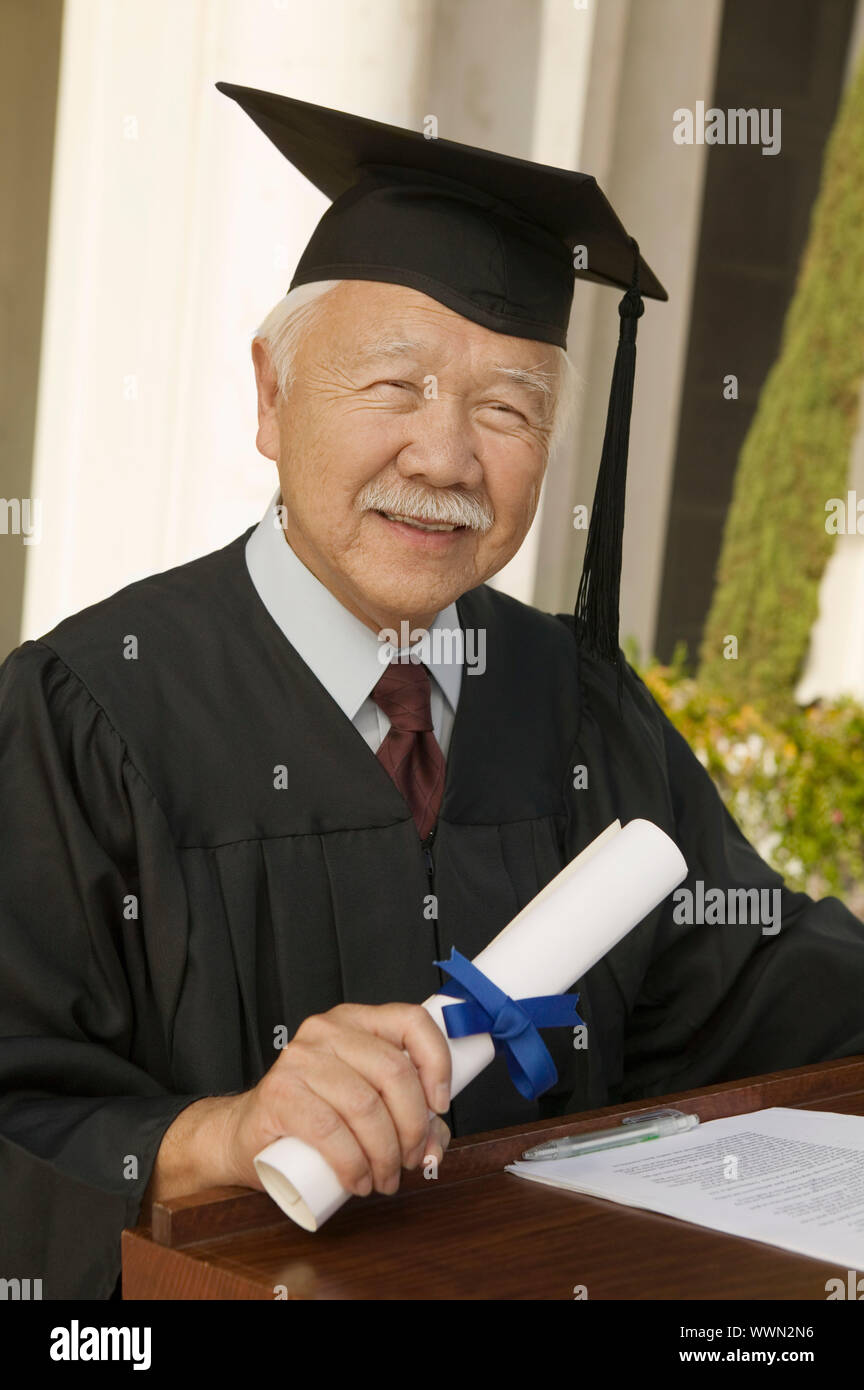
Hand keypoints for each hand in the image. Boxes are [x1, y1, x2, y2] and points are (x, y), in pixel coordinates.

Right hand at [221, 1003, 451, 1197]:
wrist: (247, 1135)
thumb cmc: (314, 1118)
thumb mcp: (368, 1105)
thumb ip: (410, 1118)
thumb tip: (434, 1143)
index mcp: (357, 1022)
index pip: (412, 1022)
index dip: (437, 1064)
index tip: (440, 1106)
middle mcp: (328, 1031)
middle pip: (394, 1072)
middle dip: (413, 1127)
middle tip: (410, 1160)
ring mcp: (301, 1058)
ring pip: (365, 1105)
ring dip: (385, 1154)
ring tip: (384, 1179)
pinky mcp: (279, 1093)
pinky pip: (330, 1131)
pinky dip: (353, 1164)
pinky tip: (358, 1182)